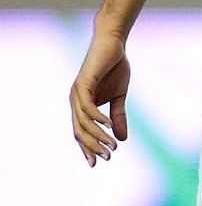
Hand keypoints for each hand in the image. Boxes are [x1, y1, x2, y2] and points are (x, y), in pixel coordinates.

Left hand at [70, 32, 130, 166]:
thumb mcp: (120, 96)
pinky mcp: (83, 84)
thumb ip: (118, 116)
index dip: (88, 147)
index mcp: (82, 105)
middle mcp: (75, 101)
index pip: (81, 132)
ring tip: (112, 146)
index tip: (98, 162)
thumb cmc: (115, 67)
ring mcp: (77, 93)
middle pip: (79, 131)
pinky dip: (97, 118)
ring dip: (97, 136)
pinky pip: (87, 107)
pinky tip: (107, 126)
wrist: (113, 43)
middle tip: (108, 157)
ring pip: (82, 122)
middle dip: (93, 146)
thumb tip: (122, 139)